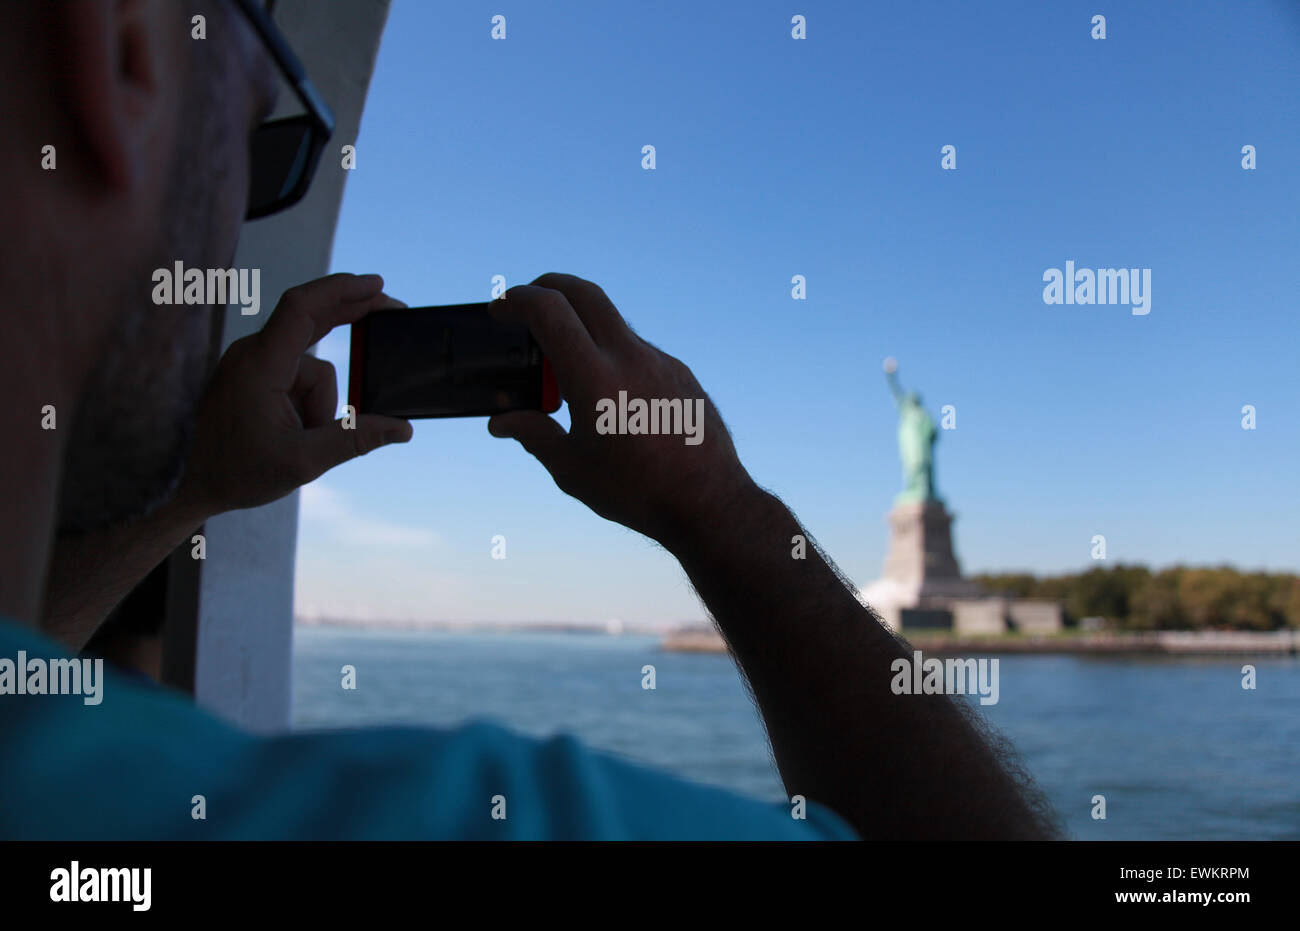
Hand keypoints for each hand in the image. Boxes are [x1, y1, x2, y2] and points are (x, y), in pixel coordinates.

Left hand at [174, 273, 412, 521]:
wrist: (192, 486)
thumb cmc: (238, 473)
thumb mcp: (304, 461)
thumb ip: (356, 439)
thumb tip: (403, 428)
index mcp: (259, 365)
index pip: (302, 308)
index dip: (342, 289)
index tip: (376, 284)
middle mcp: (251, 354)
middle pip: (311, 319)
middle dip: (353, 316)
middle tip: (393, 312)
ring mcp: (250, 363)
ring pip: (310, 365)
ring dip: (321, 400)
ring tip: (306, 438)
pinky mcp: (252, 375)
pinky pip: (296, 374)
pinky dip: (309, 399)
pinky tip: (301, 428)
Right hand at [486, 273, 757, 550]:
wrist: (709, 503)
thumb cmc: (637, 492)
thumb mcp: (572, 469)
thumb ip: (533, 435)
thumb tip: (500, 422)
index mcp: (596, 379)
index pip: (549, 310)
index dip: (517, 299)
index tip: (501, 309)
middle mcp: (630, 358)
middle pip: (584, 292)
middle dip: (548, 285)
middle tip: (526, 304)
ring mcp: (660, 360)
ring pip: (612, 321)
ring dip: (581, 326)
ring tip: (564, 371)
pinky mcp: (681, 371)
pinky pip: (637, 349)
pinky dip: (611, 354)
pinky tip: (607, 394)